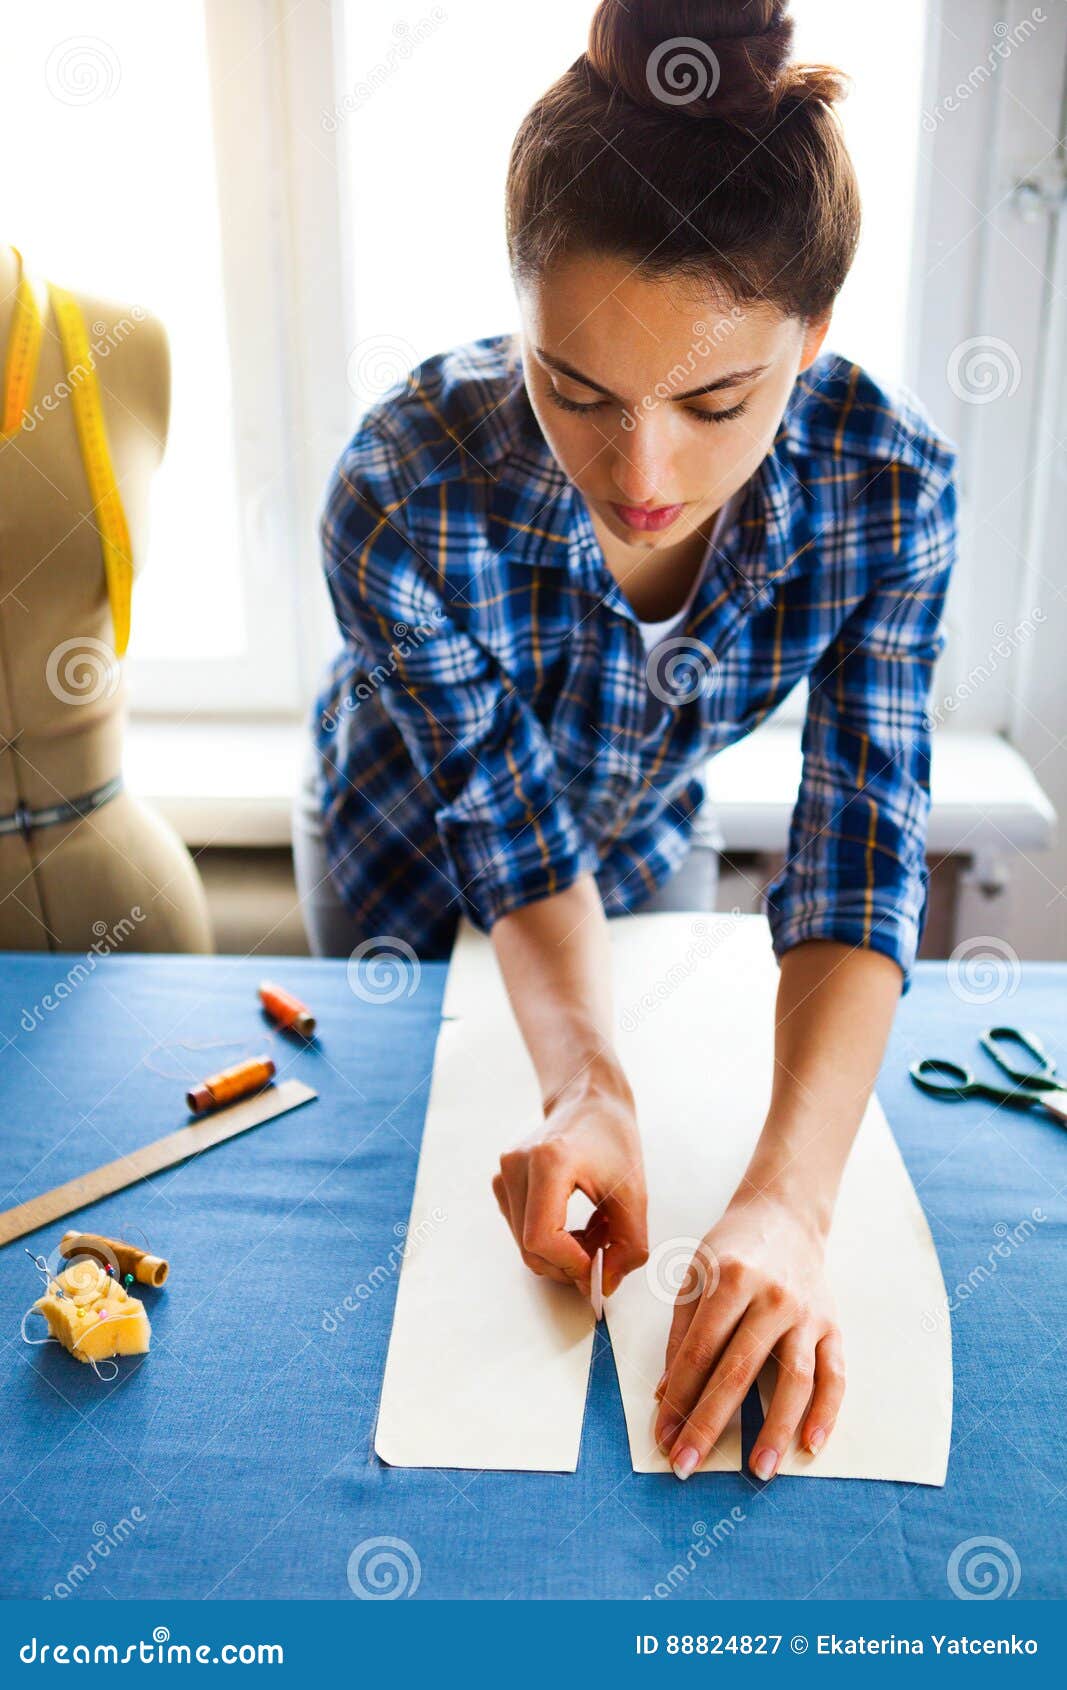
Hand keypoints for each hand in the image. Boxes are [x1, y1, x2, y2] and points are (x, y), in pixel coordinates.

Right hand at [492, 1074, 647, 1297]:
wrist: (589, 1101)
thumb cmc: (613, 1138)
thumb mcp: (634, 1194)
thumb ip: (627, 1246)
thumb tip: (604, 1285)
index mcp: (548, 1161)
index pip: (542, 1238)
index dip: (570, 1265)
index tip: (599, 1271)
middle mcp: (516, 1166)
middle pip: (531, 1247)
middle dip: (570, 1263)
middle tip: (606, 1253)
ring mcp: (504, 1173)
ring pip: (526, 1244)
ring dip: (563, 1253)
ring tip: (597, 1230)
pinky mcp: (502, 1181)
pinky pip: (522, 1230)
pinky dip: (552, 1240)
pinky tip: (577, 1223)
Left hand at [653, 1193, 844, 1480]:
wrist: (784, 1214)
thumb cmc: (731, 1249)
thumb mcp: (695, 1275)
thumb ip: (682, 1335)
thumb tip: (667, 1396)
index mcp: (730, 1280)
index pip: (699, 1352)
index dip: (678, 1399)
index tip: (664, 1438)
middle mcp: (772, 1297)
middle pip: (738, 1372)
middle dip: (710, 1424)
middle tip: (689, 1466)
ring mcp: (807, 1313)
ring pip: (793, 1380)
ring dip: (775, 1430)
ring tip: (759, 1471)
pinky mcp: (833, 1325)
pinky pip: (834, 1375)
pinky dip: (826, 1412)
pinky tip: (811, 1443)